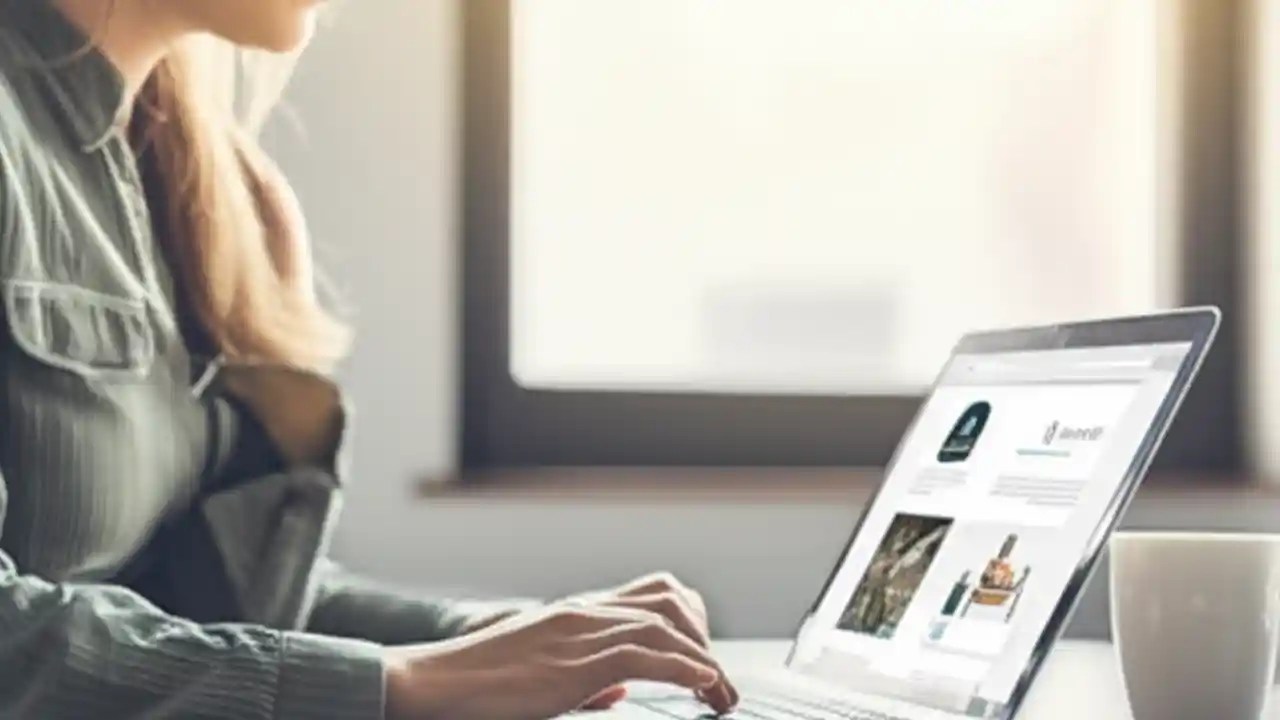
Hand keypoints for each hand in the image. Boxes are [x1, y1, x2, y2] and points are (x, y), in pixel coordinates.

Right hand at [460, 572, 736, 711]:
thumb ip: (584, 679)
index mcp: (576, 613)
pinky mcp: (573, 663)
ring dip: (704, 660)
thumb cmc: (476, 685)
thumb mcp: (539, 675)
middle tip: (720, 682)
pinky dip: (683, 669)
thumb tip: (619, 693)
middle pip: (669, 602)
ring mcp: (579, 634)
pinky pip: (644, 656)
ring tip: (722, 694)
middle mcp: (583, 613)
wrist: (430, 682)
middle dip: (704, 637)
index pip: (652, 595)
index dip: (690, 621)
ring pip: (664, 627)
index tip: (705, 656)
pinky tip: (703, 685)